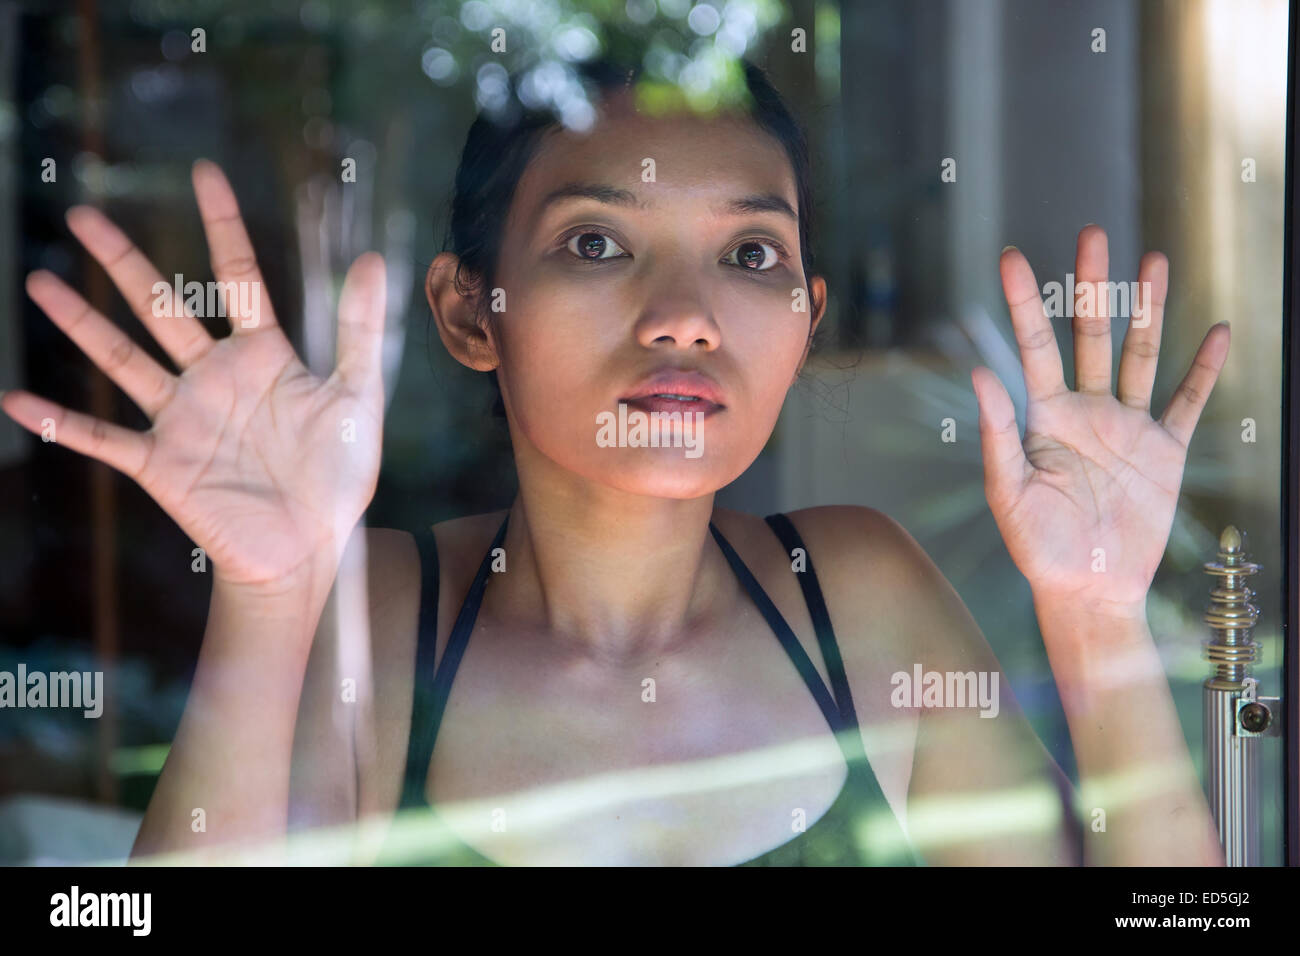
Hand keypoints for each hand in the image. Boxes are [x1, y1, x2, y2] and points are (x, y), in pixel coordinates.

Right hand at [1, 160, 387, 587]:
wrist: (310, 549)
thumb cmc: (337, 478)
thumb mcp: (357, 399)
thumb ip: (361, 331)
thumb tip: (371, 257)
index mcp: (265, 356)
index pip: (238, 277)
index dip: (223, 225)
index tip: (204, 173)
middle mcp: (215, 377)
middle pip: (162, 307)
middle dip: (124, 261)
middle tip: (84, 215)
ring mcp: (182, 418)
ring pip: (123, 358)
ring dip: (82, 324)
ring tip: (39, 280)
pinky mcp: (161, 463)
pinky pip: (102, 438)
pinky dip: (61, 424)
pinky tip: (16, 400)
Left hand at [972, 225, 1229, 614]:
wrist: (1090, 591)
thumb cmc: (1039, 548)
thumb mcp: (1008, 492)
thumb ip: (998, 433)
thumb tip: (979, 374)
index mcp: (1045, 417)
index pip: (1033, 346)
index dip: (1022, 302)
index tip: (1010, 257)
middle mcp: (1086, 412)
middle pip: (1091, 335)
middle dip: (1092, 286)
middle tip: (1093, 233)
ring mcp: (1128, 427)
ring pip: (1141, 355)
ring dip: (1149, 309)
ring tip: (1155, 260)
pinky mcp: (1164, 451)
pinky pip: (1187, 402)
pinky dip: (1203, 369)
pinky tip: (1215, 332)